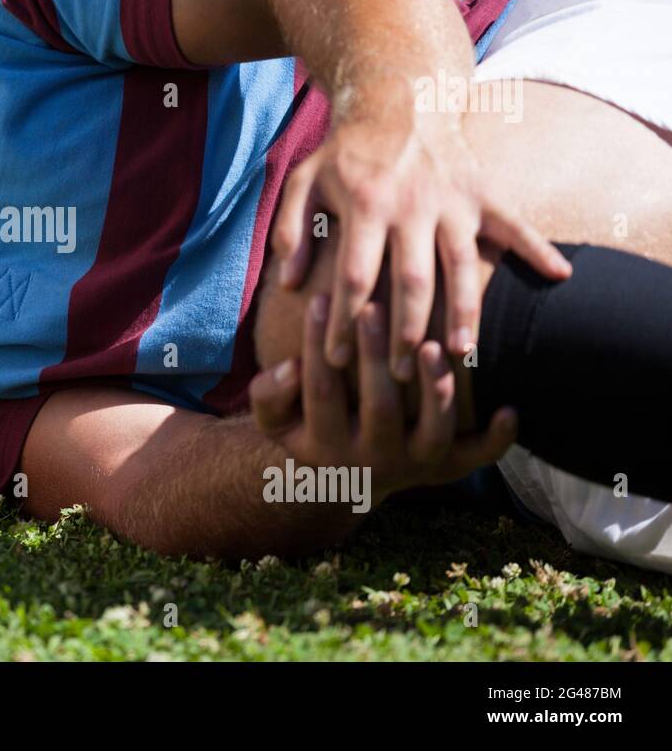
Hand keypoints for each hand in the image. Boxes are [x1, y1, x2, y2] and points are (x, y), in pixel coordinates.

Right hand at [249, 294, 517, 497]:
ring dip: (435, 387)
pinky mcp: (450, 469)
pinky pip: (478, 457)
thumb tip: (290, 366)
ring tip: (431, 344)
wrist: (348, 480)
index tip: (321, 299)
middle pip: (380, 408)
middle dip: (377, 356)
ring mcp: (417, 466)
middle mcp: (374, 462)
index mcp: (326, 449)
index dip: (319, 346)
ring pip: (432, 431)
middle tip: (375, 306)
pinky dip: (497, 437)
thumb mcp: (275, 419)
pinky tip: (508, 407)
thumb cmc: (310, 427)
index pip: (322, 392)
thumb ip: (270, 394)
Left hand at [272, 101, 571, 378]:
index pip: (356, 276)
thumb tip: (290, 284)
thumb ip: (289, 230)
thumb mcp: (303, 182)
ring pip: (462, 264)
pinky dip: (538, 249)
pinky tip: (559, 278)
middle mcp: (413, 206)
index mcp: (367, 206)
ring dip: (464, 311)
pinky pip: (514, 224)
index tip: (336, 360)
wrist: (399, 99)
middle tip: (400, 374)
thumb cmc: (346, 151)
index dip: (346, 321)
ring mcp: (453, 200)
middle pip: (413, 279)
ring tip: (462, 355)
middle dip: (406, 330)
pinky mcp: (483, 193)